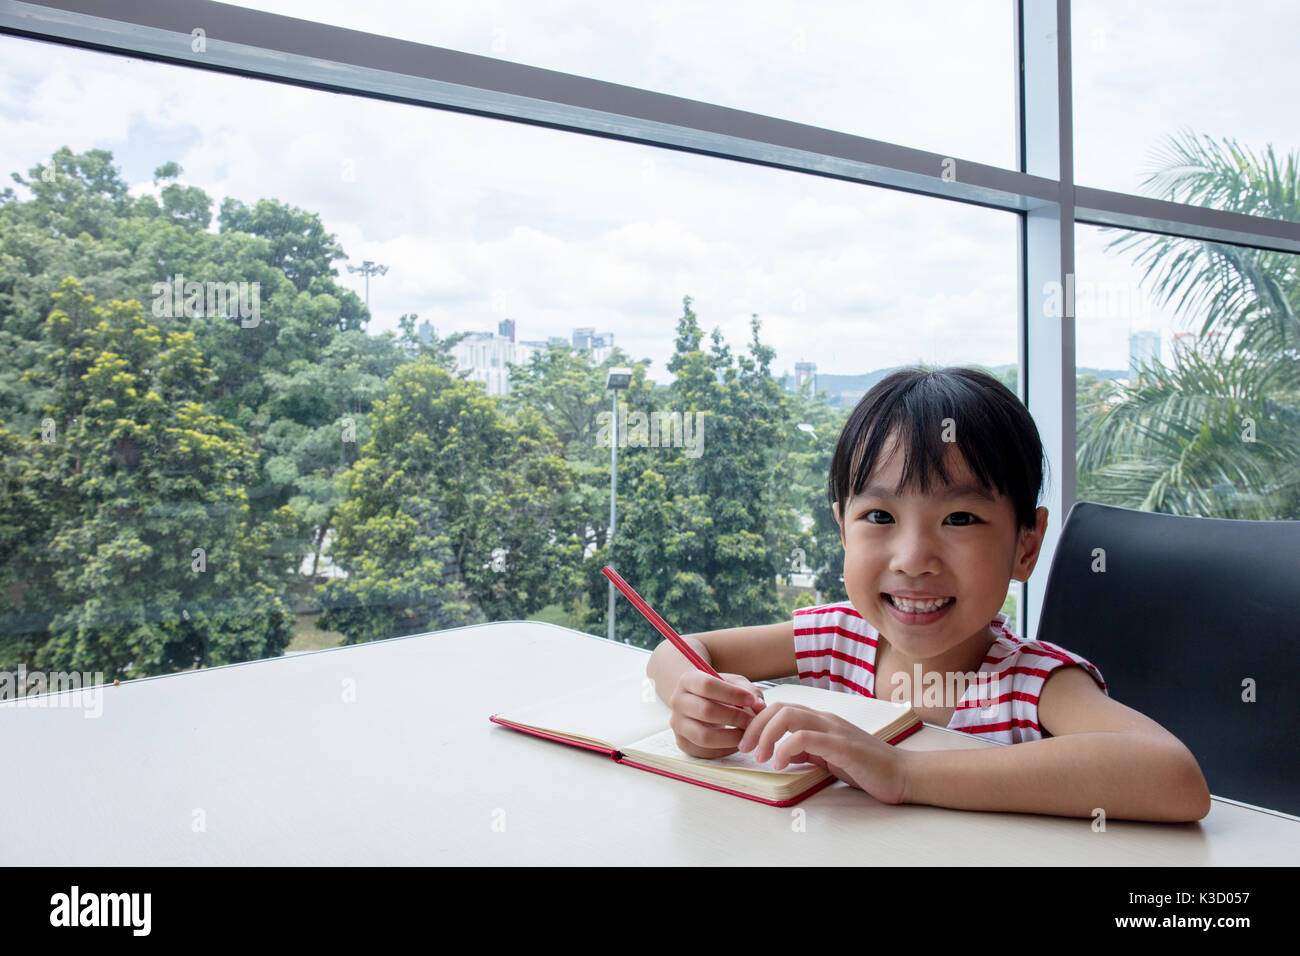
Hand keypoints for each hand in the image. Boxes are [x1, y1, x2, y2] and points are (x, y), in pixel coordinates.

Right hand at [668, 671, 766, 758]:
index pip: (707, 685)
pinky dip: (726, 749)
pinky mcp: (683, 743)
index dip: (732, 694)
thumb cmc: (720, 691)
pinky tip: (737, 742)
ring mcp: (678, 724)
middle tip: (752, 721)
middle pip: (705, 711)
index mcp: (687, 680)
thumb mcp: (734, 683)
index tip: (751, 700)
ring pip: (704, 736)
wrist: (699, 701)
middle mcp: (677, 701)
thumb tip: (759, 706)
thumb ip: (749, 691)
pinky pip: (705, 751)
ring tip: (746, 734)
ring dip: (731, 737)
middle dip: (734, 717)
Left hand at [736, 702, 908, 804]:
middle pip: (780, 707)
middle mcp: (825, 719)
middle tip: (745, 748)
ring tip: (761, 756)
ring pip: (790, 715)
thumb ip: (806, 750)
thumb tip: (782, 751)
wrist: (902, 775)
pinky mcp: (842, 745)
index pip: (781, 708)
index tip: (746, 741)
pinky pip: (806, 737)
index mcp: (820, 720)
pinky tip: (781, 764)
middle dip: (755, 726)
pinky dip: (786, 748)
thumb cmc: (866, 767)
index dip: (758, 721)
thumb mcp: (828, 757)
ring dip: (767, 735)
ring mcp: (834, 729)